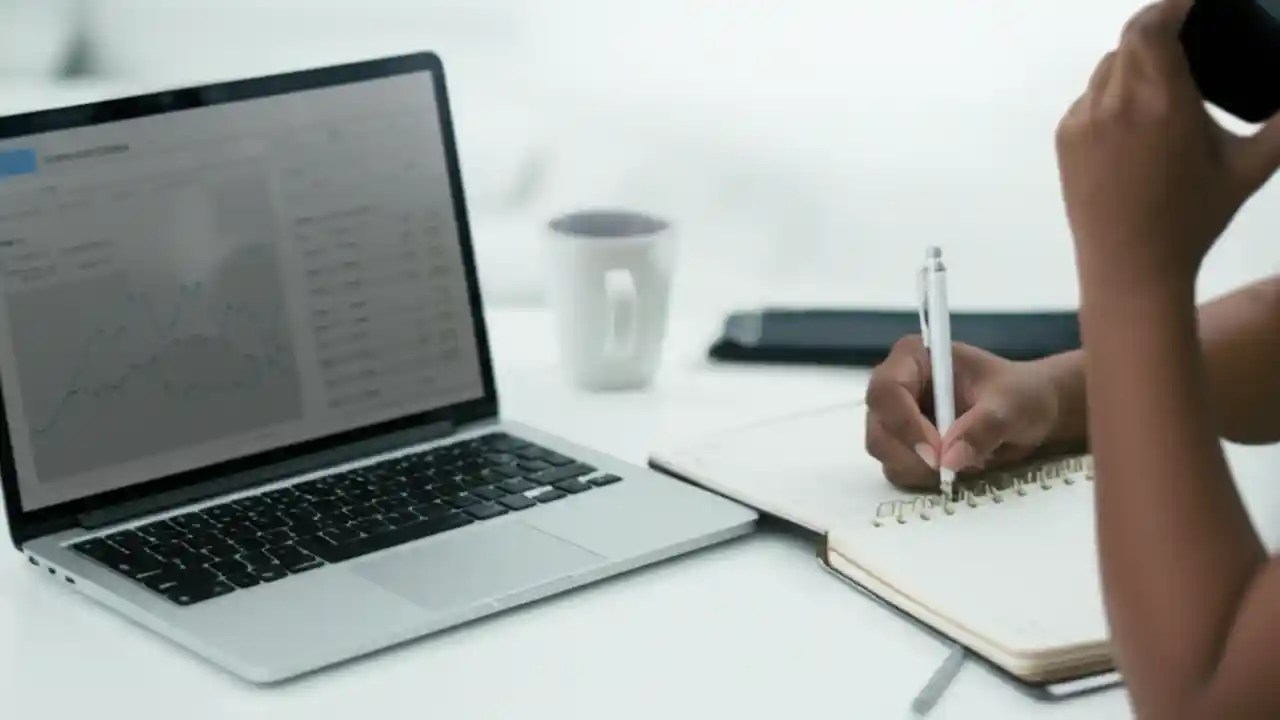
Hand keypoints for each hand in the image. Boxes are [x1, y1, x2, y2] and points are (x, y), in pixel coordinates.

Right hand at [864, 336, 1062, 489]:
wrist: (1031, 411)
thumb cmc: (1021, 394)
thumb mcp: (1011, 404)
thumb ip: (983, 427)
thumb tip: (950, 459)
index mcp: (914, 358)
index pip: (887, 390)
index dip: (905, 424)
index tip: (938, 454)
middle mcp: (897, 385)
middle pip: (878, 426)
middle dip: (911, 453)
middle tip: (951, 469)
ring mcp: (897, 417)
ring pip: (883, 451)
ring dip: (918, 468)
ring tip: (962, 463)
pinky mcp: (903, 444)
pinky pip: (897, 468)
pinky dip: (922, 477)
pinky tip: (954, 468)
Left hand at [1056, 0, 1279, 289]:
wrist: (1130, 268)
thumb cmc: (1194, 219)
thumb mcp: (1252, 166)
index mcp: (1160, 100)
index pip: (1153, 24)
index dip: (1171, 6)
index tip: (1192, 4)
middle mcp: (1115, 103)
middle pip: (1131, 40)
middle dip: (1158, 33)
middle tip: (1186, 37)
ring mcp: (1083, 121)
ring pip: (1107, 68)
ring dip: (1134, 65)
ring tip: (1163, 84)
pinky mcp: (1065, 139)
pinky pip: (1089, 98)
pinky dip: (1112, 96)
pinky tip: (1135, 119)